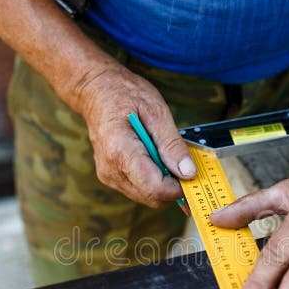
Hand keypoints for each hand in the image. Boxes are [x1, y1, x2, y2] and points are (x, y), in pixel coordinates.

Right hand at [72, 64, 194, 206]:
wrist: (97, 91)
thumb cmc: (124, 94)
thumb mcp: (156, 111)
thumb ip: (172, 144)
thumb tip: (188, 172)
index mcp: (119, 150)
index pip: (154, 187)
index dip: (178, 187)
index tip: (191, 174)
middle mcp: (110, 169)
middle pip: (151, 197)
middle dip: (172, 186)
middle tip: (180, 162)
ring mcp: (108, 175)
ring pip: (146, 196)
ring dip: (162, 182)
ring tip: (162, 153)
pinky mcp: (110, 177)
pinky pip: (139, 189)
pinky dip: (152, 179)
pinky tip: (152, 157)